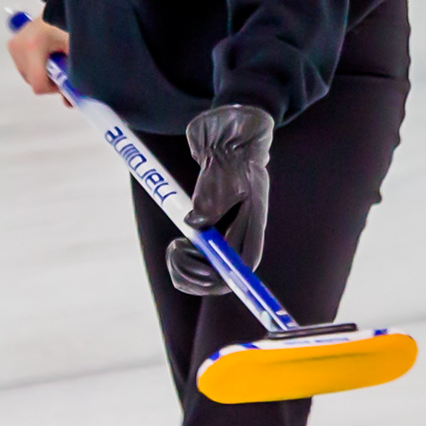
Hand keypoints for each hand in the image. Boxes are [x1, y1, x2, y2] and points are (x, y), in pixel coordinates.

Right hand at [8, 16, 71, 95]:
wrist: (60, 6)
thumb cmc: (68, 25)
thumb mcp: (76, 49)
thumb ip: (75, 76)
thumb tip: (71, 100)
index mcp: (33, 47)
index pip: (38, 85)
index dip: (53, 88)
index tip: (64, 79)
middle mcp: (19, 46)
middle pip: (33, 81)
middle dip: (49, 79)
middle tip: (63, 66)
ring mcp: (14, 45)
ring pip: (28, 75)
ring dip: (43, 72)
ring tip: (56, 56)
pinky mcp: (13, 45)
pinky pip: (25, 66)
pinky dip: (37, 65)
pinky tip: (47, 53)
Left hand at [167, 104, 272, 294]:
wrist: (225, 146)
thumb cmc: (229, 161)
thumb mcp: (222, 178)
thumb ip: (210, 203)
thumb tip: (192, 225)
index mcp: (252, 229)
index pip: (243, 268)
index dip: (225, 279)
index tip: (201, 273)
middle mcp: (239, 240)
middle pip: (221, 278)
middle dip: (195, 274)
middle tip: (175, 249)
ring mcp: (223, 240)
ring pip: (204, 273)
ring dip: (184, 269)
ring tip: (174, 248)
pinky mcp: (208, 236)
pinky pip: (195, 262)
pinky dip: (182, 261)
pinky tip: (176, 246)